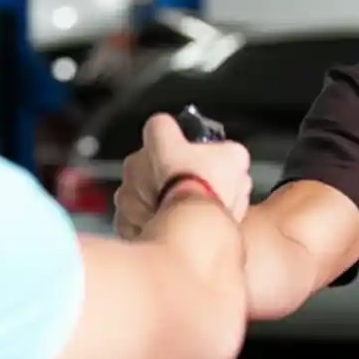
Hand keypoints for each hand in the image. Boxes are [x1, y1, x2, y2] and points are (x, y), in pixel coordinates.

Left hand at [113, 113, 251, 238]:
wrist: (190, 234)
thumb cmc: (208, 192)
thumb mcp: (234, 159)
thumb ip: (226, 151)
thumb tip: (229, 157)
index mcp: (159, 140)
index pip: (161, 125)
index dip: (174, 135)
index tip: (184, 146)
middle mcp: (135, 163)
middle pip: (149, 161)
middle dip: (166, 172)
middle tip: (190, 188)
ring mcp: (126, 195)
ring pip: (140, 192)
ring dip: (156, 199)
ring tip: (182, 214)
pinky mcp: (124, 223)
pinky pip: (136, 219)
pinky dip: (149, 224)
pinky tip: (171, 230)